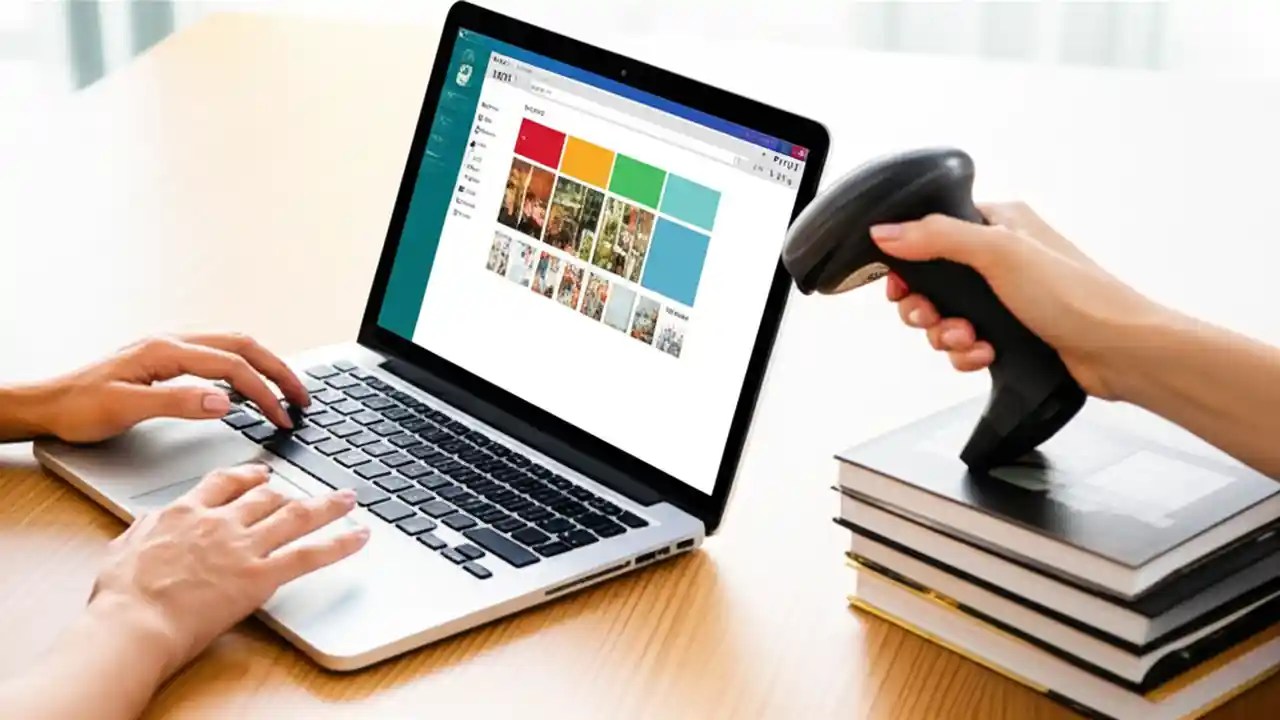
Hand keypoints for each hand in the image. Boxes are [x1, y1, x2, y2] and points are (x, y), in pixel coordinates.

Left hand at [27, 333, 309, 442]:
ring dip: (265, 365)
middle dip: (279, 370)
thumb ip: (178, 403)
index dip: (265, 392)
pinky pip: (218, 354)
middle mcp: (172, 342)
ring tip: (286, 389)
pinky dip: (244, 366)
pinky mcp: (166, 358)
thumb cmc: (78, 409)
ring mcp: (170, 347)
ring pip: (233, 346)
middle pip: (243, 346)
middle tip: (303, 397)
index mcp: (166, 352)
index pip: (233, 368)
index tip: (283, 417)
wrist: (46, 404)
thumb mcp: (127, 410)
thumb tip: (224, 401)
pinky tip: (247, 385)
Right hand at [88, 464, 368, 674]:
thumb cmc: (122, 596)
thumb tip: (151, 520)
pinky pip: (310, 554)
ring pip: (296, 515)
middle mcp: (220, 522)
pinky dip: (340, 543)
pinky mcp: (261, 575)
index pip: (224, 482)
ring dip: (328, 505)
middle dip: (288, 491)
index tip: (259, 474)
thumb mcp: (123, 548)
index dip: (247, 476)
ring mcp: (244, 546)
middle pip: (265, 495)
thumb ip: (144, 529)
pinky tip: (359, 536)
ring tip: (348, 498)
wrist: (135, 623)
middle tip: (305, 489)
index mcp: (185, 513)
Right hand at [870, 202, 1165, 398]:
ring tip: (970, 340)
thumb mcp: (1000, 253)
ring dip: (947, 335)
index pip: (932, 232)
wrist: (1121, 352)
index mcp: (1000, 225)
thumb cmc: (1078, 296)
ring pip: (946, 317)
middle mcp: (1001, 258)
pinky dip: (968, 354)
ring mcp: (1005, 299)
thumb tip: (886, 232)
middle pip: (932, 281)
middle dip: (927, 307)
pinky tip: (985, 355)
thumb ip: (938, 238)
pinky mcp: (1009, 334)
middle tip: (933, 318)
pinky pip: (965, 344)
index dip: (909, 261)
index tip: (901, 284)